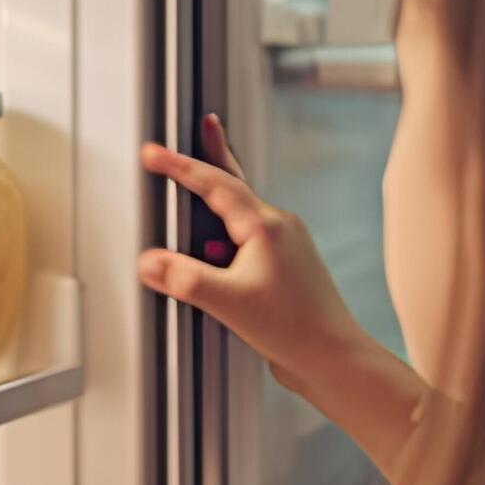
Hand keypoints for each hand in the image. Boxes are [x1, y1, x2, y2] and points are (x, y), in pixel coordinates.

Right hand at [142, 116, 426, 475]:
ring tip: (192, 201)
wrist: (335, 360)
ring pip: (240, 216)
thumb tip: (149, 262)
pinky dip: (223, 241)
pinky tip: (212, 261)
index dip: (180, 166)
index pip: (216, 183)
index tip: (153, 153)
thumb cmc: (295, 329)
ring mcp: (285, 249)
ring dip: (214, 207)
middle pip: (236, 183)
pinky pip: (246, 243)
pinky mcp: (284, 271)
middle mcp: (280, 229)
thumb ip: (184, 278)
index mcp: (267, 227)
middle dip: (215, 155)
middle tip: (205, 125)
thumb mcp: (227, 301)